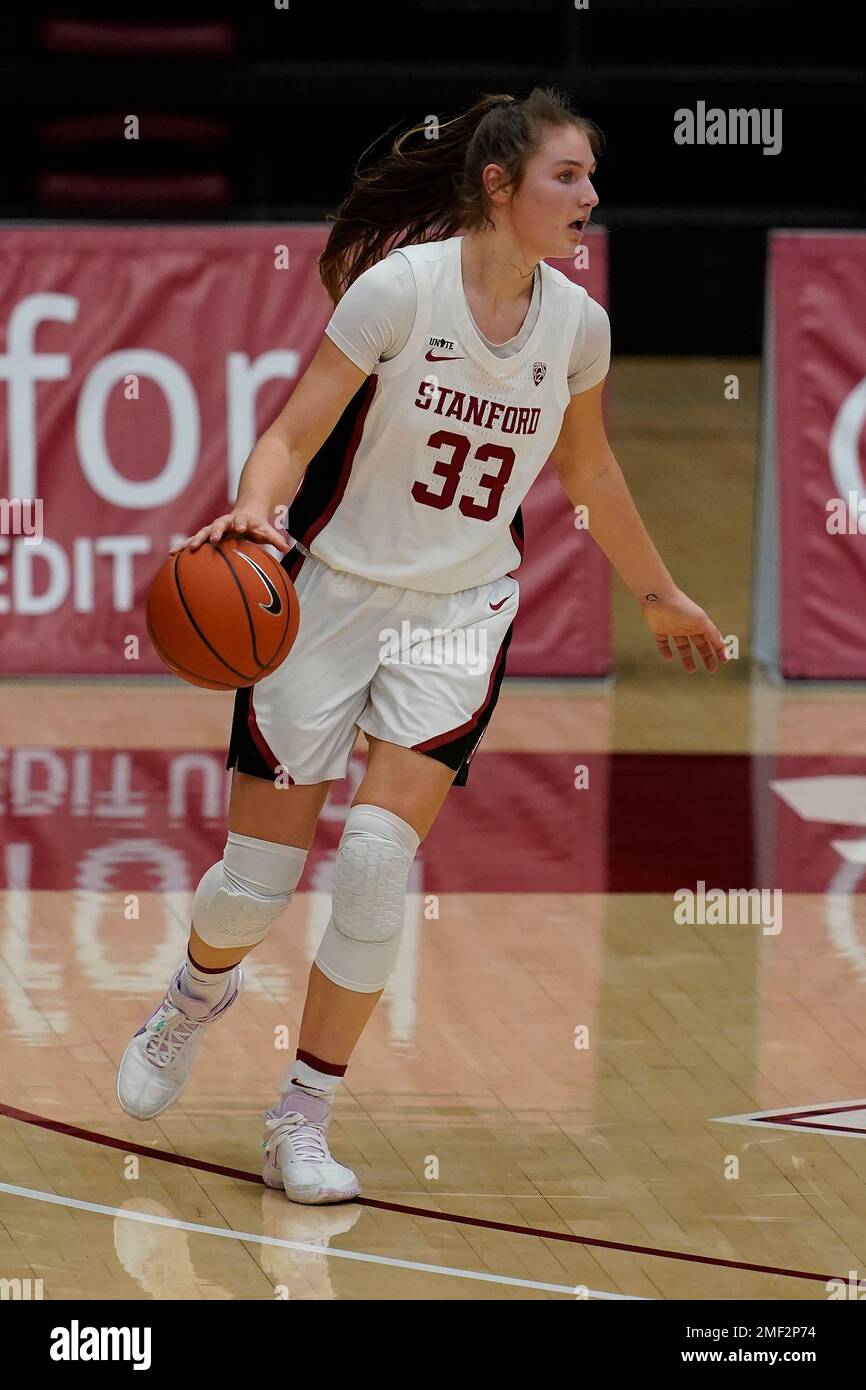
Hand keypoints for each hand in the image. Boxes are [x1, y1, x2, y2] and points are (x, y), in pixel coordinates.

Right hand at [169, 508, 290, 555]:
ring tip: (181, 550)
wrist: (243, 515)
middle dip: (215, 531)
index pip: (242, 521)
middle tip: (212, 538)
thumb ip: (274, 538)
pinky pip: (194, 542)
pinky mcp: (206, 536)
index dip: (242, 523)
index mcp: (240, 520)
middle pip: (218, 525)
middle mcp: (225, 523)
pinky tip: (171, 555)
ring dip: (192, 541)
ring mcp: (213, 529)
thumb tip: (287, 549)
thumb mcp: (266, 530)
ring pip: (201, 534)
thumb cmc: (256, 526)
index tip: (242, 527)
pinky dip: (183, 547)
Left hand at [639, 588, 727, 672]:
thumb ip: (712, 632)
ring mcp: (674, 628)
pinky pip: (663, 642)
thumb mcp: (700, 620)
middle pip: (700, 645)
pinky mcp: (659, 629)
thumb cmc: (681, 606)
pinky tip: (668, 657)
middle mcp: (688, 626)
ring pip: (682, 646)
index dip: (719, 649)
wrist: (658, 597)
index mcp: (699, 623)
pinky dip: (665, 650)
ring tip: (691, 670)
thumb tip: (724, 645)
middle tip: (711, 670)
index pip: (712, 639)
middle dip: (707, 656)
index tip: (724, 661)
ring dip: (687, 658)